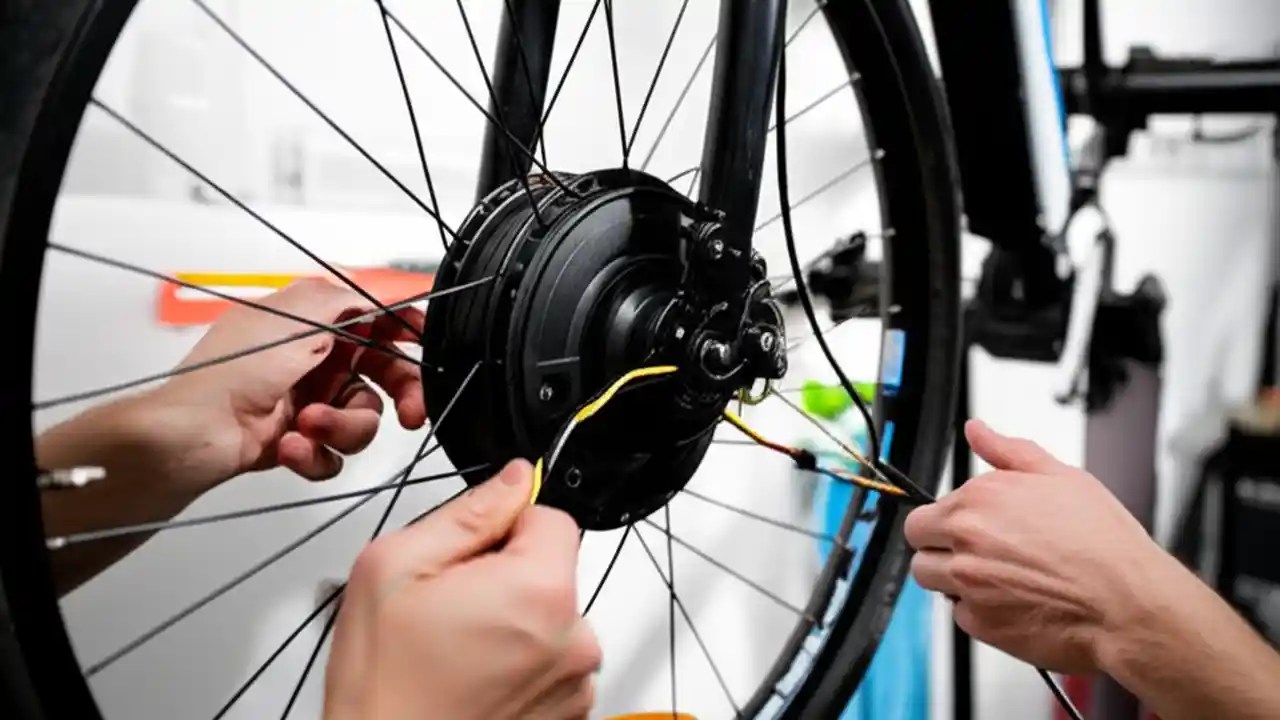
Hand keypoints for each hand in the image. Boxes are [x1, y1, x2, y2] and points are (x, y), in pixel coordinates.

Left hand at [153, 278, 426, 490]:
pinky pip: (336, 453)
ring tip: (309, 426)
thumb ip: (344, 300)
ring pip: (364, 420)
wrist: (190, 435)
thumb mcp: (293, 318)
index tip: (427, 342)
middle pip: (385, 376)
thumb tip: (378, 293)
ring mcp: (310, 401)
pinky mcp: (301, 440)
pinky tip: (290, 447)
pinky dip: (317, 454)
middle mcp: (315, 360)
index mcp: (313, 323)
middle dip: (400, 395)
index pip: (375, 321)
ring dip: (342, 427)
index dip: (405, 330)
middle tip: (410, 413)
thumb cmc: (225, 374)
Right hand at [324, 461, 598, 719]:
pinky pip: (552, 661)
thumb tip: (512, 480)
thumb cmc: (382, 684)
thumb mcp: (396, 566)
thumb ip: (468, 513)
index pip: (553, 517)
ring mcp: (575, 684)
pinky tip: (473, 677)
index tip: (470, 554)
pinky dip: (520, 663)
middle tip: (449, 608)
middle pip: (553, 569)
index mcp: (539, 591)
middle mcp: (574, 639)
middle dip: (507, 575)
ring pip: (551, 616)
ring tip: (457, 650)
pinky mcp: (569, 713)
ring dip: (514, 622)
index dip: (506, 526)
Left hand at [904, 419, 1167, 672]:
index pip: (926, 511)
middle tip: (975, 552)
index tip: (969, 527)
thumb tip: (978, 431)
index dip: (947, 520)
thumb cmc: (1104, 545)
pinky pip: (961, 614)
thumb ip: (1009, 451)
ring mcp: (968, 583)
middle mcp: (966, 539)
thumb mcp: (1062, 477)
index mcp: (979, 500)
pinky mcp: (980, 623)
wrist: (1127, 602)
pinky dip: (979, 610)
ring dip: (951, 578)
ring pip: (931, 580)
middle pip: (919, 545)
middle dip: (938, 547)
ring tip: (996, 577)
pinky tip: (1013, 601)